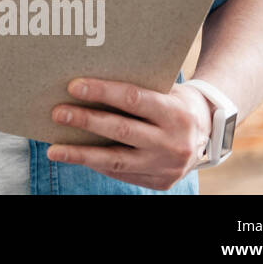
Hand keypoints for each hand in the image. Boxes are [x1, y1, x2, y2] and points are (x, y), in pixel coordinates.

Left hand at [45, 77, 214, 190]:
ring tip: (54, 150)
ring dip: (81, 155)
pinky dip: (97, 165)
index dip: (103, 92)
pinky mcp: (161, 182)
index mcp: (176, 113)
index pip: (134, 99)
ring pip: (117, 161)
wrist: (208, 132)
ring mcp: (167, 166)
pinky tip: (76, 157)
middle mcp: (174, 142)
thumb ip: (136, 86)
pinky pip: (123, 174)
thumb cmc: (174, 101)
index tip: (73, 86)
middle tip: (57, 113)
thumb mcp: (165, 89)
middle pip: (122, 131)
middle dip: (86, 121)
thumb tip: (86, 81)